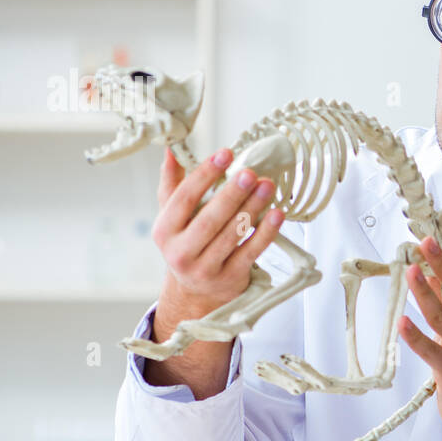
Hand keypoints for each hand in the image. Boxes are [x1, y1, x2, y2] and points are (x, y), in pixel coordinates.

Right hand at [153, 145, 284, 315]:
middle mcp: (181, 252)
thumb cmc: (188, 243)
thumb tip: (171, 149)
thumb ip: (172, 183)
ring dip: (252, 208)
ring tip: (267, 186)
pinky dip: (266, 232)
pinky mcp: (230, 278)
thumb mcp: (173, 216)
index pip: (184, 198)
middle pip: (209, 219)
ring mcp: (206, 268)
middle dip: (231, 194)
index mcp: (164, 231)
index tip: (225, 154)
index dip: (205, 175)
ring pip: (232, 234)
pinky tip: (277, 213)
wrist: (197, 292)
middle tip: (250, 172)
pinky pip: (251, 251)